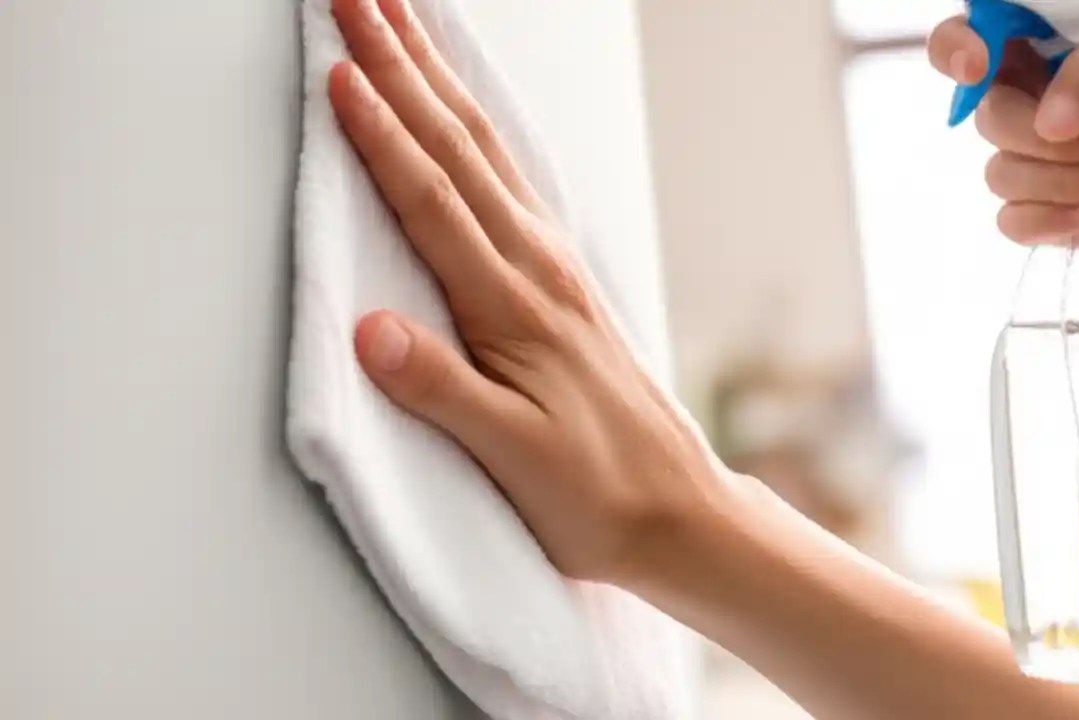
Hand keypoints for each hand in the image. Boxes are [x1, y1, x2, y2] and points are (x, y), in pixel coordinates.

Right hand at [327, 0, 727, 585]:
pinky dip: (478, 127)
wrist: (675, 509)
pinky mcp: (564, 280)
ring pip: (487, 150)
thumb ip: (441, 391)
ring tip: (401, 23)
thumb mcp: (514, 457)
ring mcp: (555, 267)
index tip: (337, 71)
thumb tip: (370, 331)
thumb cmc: (594, 491)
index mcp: (515, 305)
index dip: (380, 136)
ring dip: (439, 81)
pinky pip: (513, 179)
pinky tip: (466, 112)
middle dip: (404, 67)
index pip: (432, 200)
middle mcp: (537, 268)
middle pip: (459, 147)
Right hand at [929, 15, 1078, 262]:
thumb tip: (1047, 119)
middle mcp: (1046, 106)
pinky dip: (1053, 219)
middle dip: (1036, 134)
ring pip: (999, 172)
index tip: (978, 66)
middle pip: (985, 114)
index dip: (958, 47)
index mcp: (1063, 53)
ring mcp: (1049, 165)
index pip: (979, 38)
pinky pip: (1013, 221)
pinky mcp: (1057, 218)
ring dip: (1062, 180)